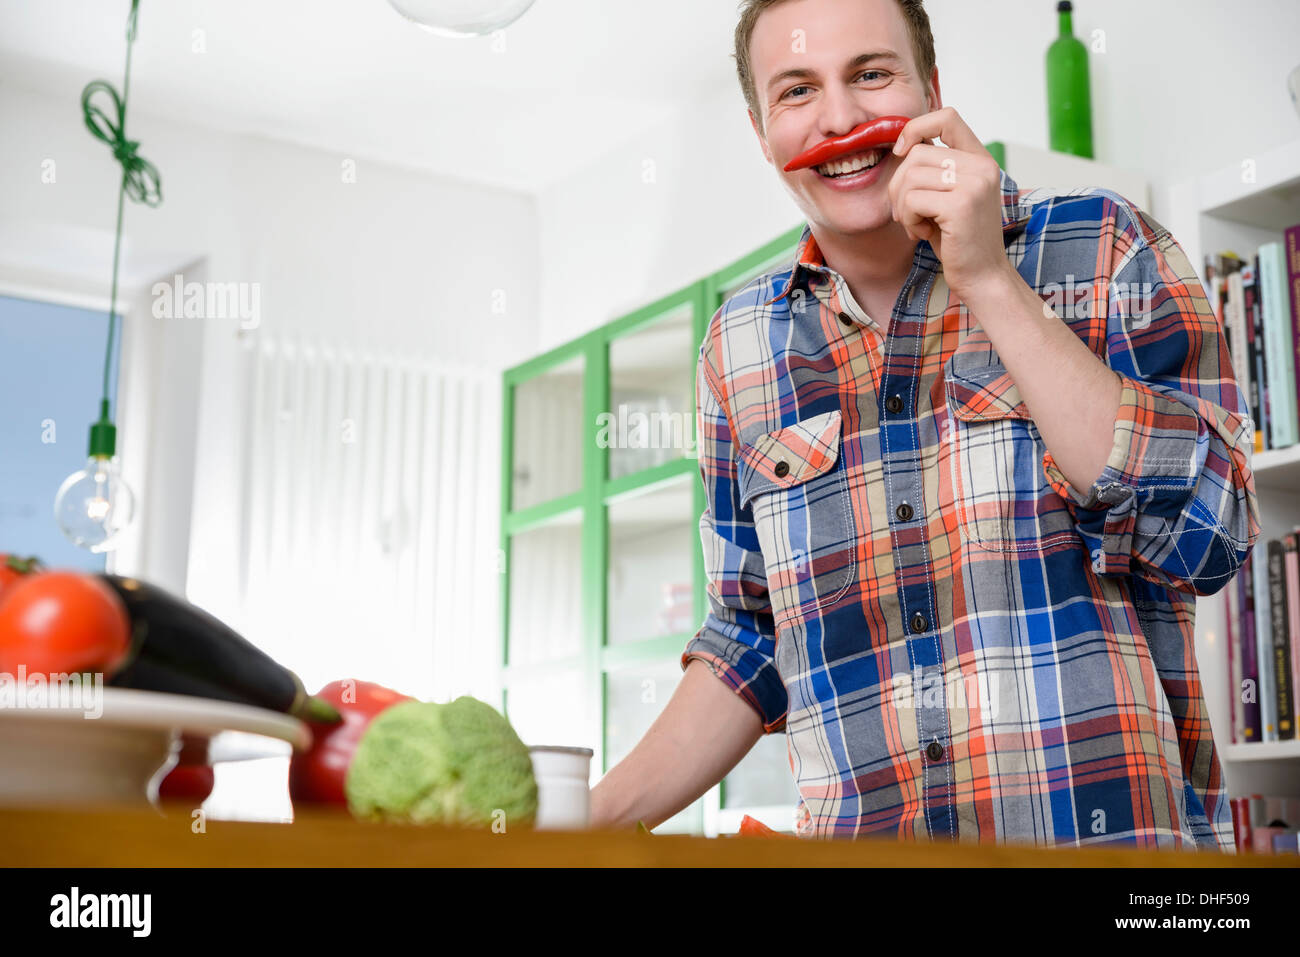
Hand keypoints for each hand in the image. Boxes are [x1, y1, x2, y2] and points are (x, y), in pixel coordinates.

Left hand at [887, 107, 1012, 299]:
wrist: (983, 277)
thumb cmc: (959, 240)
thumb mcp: (949, 196)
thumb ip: (935, 170)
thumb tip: (900, 146)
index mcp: (981, 159)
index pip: (947, 117)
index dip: (916, 127)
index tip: (902, 151)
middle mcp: (982, 167)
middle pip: (917, 153)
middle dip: (898, 185)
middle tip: (906, 213)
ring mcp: (974, 184)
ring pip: (910, 176)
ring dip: (902, 206)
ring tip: (918, 225)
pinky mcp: (961, 205)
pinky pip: (912, 200)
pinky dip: (908, 220)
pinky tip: (923, 234)